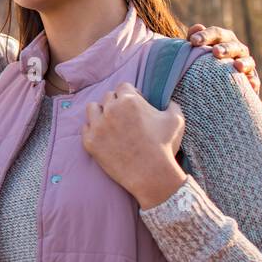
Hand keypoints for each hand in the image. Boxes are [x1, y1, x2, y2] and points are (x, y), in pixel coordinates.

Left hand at [81, 82, 187, 209]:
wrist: (151, 174)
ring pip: (92, 108)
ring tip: (110, 122)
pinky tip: (104, 136)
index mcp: (129, 100)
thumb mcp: (176, 120)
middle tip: (124, 117)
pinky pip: (86, 128)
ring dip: (100, 112)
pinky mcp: (89, 141)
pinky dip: (94, 130)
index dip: (131, 94)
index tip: (135, 104)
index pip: (123, 86)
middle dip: (116, 104)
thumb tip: (167, 102)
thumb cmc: (165, 146)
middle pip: (108, 97)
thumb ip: (171, 105)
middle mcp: (110, 109)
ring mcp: (97, 125)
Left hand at [186, 24, 258, 93]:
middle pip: (233, 46)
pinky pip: (254, 80)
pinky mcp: (250, 80)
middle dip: (225, 48)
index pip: (216, 33)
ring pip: (247, 61)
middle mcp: (236, 49)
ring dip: (243, 62)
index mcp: (223, 39)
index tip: (193, 41)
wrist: (214, 84)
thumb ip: (194, 40)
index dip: (206, 36)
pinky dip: (253, 81)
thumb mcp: (196, 51)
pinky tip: (250, 82)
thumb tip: (198, 27)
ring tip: (238, 65)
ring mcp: (245, 64)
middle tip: (215, 52)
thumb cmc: (202, 62)